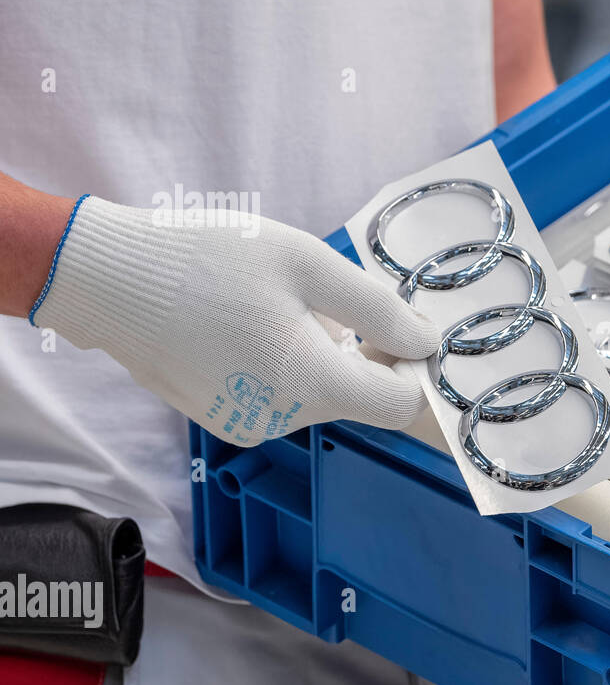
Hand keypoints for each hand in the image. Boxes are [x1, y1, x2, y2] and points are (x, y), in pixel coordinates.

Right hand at [29, 195, 437, 446]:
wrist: (105, 276)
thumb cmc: (208, 260)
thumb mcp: (309, 265)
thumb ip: (378, 309)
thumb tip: (427, 342)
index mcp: (313, 387)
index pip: (400, 405)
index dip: (410, 364)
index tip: (393, 324)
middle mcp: (283, 421)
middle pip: (358, 397)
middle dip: (359, 351)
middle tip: (321, 297)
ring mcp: (247, 424)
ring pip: (317, 393)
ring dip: (317, 352)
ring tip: (270, 304)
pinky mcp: (220, 416)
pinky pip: (278, 394)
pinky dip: (280, 361)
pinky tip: (244, 322)